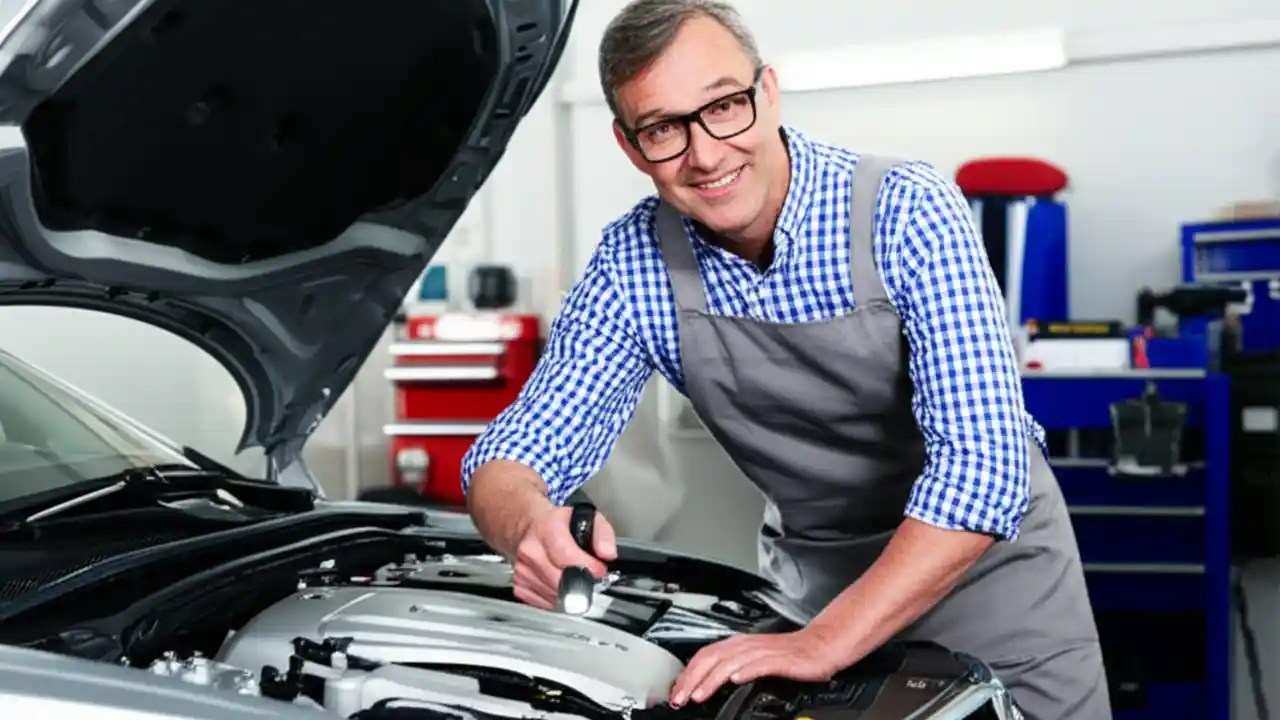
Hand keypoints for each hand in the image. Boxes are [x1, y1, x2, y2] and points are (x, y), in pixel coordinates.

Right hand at [511, 505, 617, 610]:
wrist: (532, 527)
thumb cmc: (561, 525)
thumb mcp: (587, 518)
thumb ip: (603, 535)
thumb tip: (607, 554)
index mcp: (547, 529)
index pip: (566, 555)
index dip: (586, 567)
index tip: (599, 572)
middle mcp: (531, 550)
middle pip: (560, 581)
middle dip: (581, 583)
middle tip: (590, 577)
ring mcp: (523, 569)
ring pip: (554, 595)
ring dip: (570, 592)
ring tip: (573, 577)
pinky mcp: (520, 585)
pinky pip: (545, 603)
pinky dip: (557, 598)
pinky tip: (559, 583)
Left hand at [669, 629, 843, 706]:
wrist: (819, 646)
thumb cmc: (789, 655)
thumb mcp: (754, 660)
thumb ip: (733, 668)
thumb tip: (709, 684)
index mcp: (738, 645)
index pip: (705, 656)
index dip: (687, 673)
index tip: (677, 692)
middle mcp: (746, 645)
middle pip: (712, 658)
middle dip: (692, 679)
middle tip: (680, 697)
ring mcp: (762, 651)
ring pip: (730, 662)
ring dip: (712, 679)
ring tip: (699, 694)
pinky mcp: (780, 659)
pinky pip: (759, 664)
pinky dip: (745, 671)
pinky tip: (736, 680)